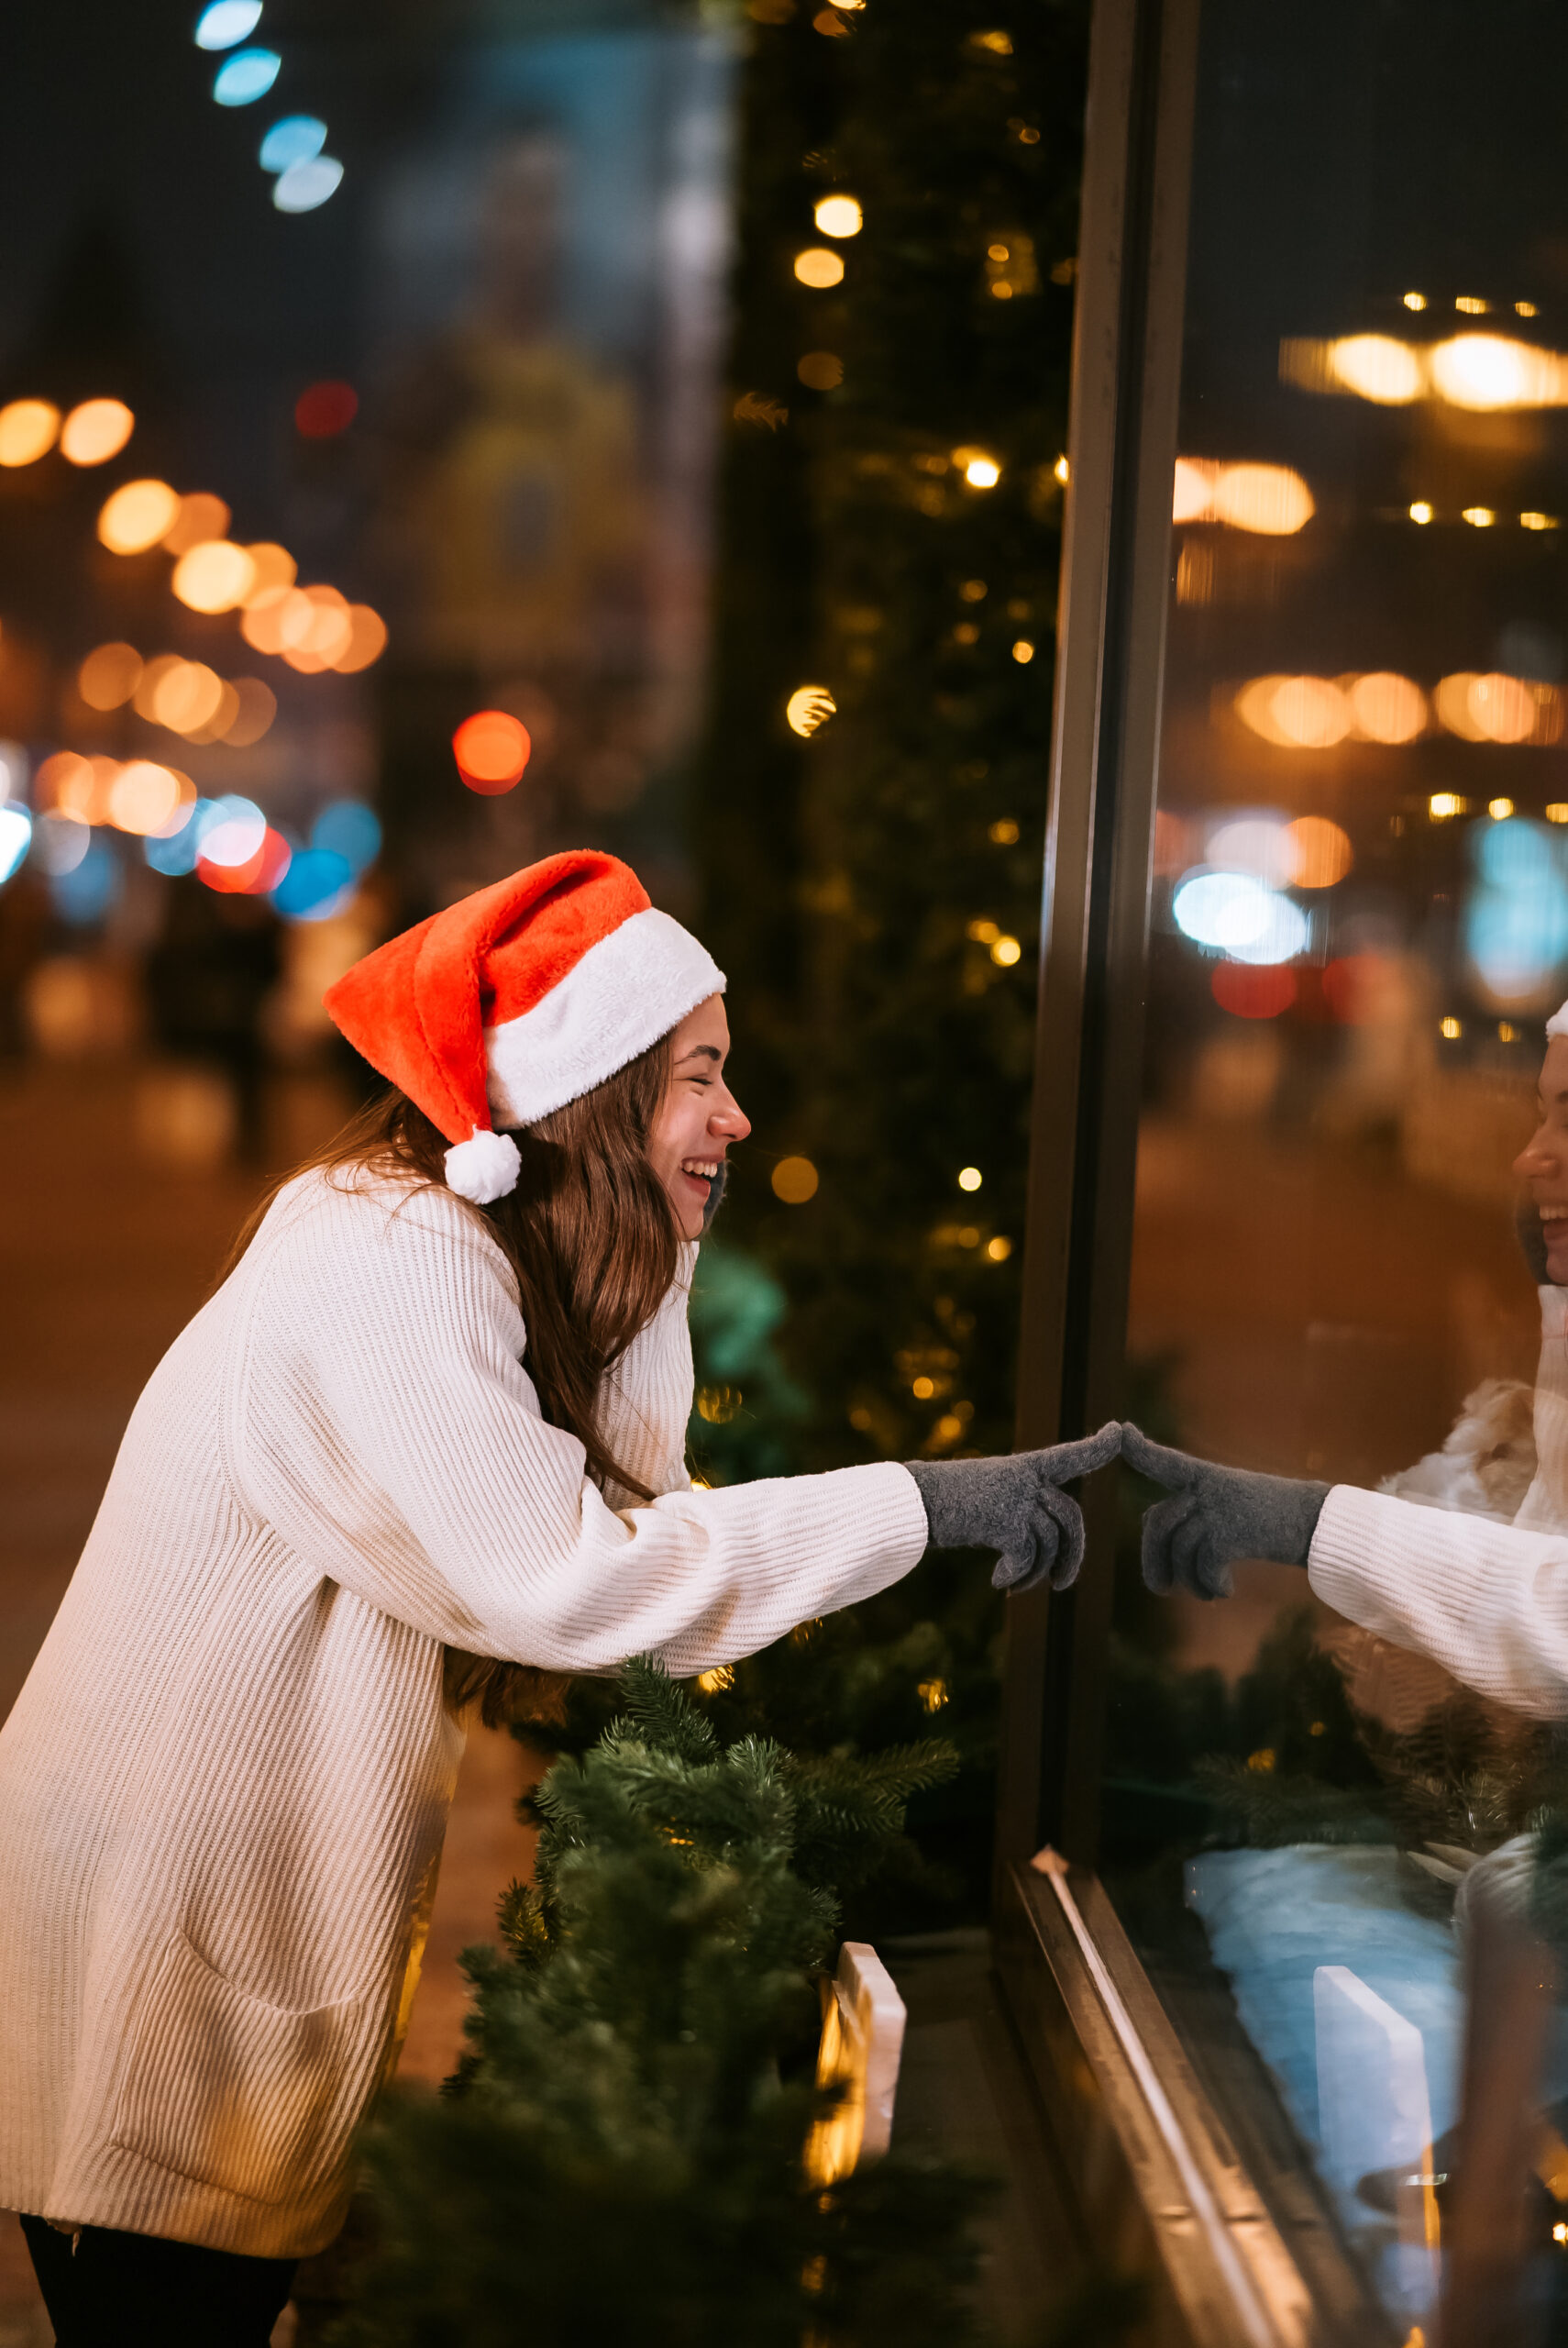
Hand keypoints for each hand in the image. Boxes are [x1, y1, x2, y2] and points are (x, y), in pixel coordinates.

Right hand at [905, 1423, 1121, 1593]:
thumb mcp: (991, 1497)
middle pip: (1071, 1518)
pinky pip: (1027, 1557)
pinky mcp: (1005, 1520)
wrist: (914, 1503)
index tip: (1119, 1430)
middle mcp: (1027, 1478)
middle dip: (1072, 1557)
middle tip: (1062, 1585)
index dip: (1098, 1446)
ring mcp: (1017, 1497)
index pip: (1070, 1455)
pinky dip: (1016, 1576)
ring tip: (1016, 1586)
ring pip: (1051, 1542)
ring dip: (1037, 1573)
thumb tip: (1052, 1555)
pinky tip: (998, 1583)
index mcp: (1026, 1467)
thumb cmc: (948, 1504)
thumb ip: (1025, 1511)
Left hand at [1120, 1424, 1328, 1598]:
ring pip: (1180, 1550)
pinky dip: (1211, 1585)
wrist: (1316, 1523)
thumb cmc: (1272, 1518)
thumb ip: (1191, 1511)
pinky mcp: (1231, 1531)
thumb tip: (1149, 1528)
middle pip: (1157, 1523)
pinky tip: (1225, 1590)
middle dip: (1153, 1561)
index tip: (1121, 1432)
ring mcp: (1217, 1507)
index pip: (1164, 1461)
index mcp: (1205, 1476)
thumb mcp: (1229, 1505)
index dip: (1139, 1450)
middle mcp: (1206, 1488)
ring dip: (1191, 1580)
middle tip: (1161, 1588)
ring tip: (1209, 1590)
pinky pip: (1203, 1564)